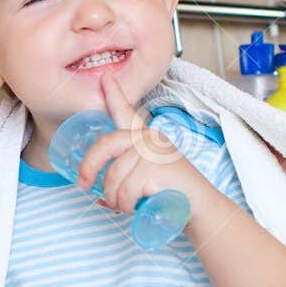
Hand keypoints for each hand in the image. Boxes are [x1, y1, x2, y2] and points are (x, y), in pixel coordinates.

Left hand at [75, 68, 207, 217]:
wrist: (201, 207)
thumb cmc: (175, 194)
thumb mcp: (146, 180)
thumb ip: (124, 180)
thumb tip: (100, 197)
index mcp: (147, 138)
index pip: (127, 113)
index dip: (113, 95)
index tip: (105, 78)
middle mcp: (149, 139)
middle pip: (105, 146)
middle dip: (89, 168)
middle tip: (84, 184)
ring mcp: (151, 151)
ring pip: (112, 178)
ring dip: (115, 199)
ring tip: (128, 206)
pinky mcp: (152, 169)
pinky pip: (124, 193)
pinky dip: (126, 207)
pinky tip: (139, 207)